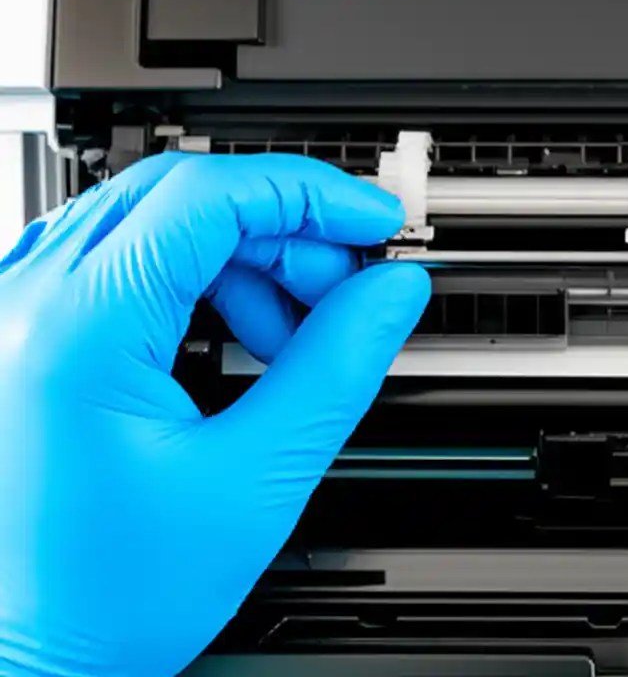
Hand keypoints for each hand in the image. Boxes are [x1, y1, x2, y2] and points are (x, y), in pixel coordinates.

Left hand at [0, 153, 430, 675]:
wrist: (30, 655)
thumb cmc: (108, 595)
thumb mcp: (256, 478)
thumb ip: (337, 368)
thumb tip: (392, 294)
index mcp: (74, 333)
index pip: (207, 197)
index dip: (309, 194)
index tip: (373, 221)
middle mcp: (22, 306)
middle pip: (182, 197)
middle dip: (285, 230)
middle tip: (348, 288)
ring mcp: (12, 315)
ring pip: (153, 222)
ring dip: (243, 259)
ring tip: (291, 339)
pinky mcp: (24, 333)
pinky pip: (120, 261)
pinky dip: (194, 280)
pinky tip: (233, 335)